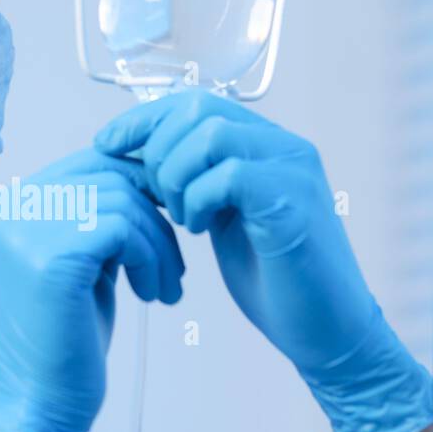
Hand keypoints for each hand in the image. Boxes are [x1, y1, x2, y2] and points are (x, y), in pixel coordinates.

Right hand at [0, 148, 183, 431]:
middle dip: (154, 214)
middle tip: (171, 267)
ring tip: (164, 288)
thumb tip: (144, 174)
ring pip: (123, 200)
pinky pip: (124, 228)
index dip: (139, 189)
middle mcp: (10, 208)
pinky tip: (152, 294)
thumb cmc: (64, 343)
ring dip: (158, 244)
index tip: (165, 229)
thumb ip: (97, 217)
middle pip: (108, 173)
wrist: (39, 407)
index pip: (90, 162)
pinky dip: (151, 258)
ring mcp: (26, 229)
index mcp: (11, 207)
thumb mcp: (82, 263)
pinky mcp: (52, 255)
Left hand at [94, 91, 432, 431]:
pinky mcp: (294, 202)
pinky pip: (231, 174)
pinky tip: (202, 231)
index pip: (194, 101)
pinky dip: (201, 200)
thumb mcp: (224, 218)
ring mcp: (293, 170)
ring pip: (211, 135)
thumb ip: (198, 180)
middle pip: (198, 108)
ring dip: (179, 178)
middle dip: (158, 152)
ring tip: (185, 219)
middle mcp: (284, 146)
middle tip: (158, 201)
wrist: (326, 330)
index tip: (106, 145)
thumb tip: (142, 155)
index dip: (143, 119)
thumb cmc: (274, 280)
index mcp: (266, 145)